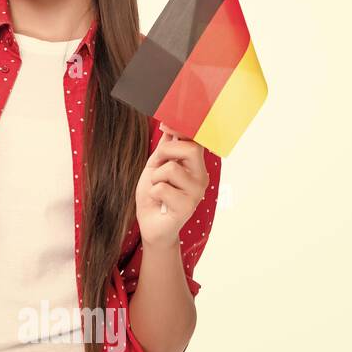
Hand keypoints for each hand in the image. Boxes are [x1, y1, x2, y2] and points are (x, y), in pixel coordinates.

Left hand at [135, 123, 209, 247]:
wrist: (151, 225)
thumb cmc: (154, 195)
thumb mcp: (156, 167)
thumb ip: (164, 148)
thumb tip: (168, 126)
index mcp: (194, 165)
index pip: (197, 140)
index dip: (183, 129)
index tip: (166, 126)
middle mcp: (200, 177)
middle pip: (191, 149)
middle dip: (166, 152)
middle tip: (157, 166)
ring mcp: (195, 192)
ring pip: (171, 169)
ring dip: (155, 177)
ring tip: (158, 188)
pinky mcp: (186, 207)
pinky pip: (161, 188)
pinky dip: (153, 192)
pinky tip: (159, 201)